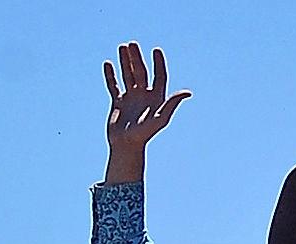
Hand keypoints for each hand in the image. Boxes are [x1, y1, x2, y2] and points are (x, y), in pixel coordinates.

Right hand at [104, 43, 189, 164]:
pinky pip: (113, 85)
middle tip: (132, 44)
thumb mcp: (161, 118)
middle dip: (137, 58)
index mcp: (156, 99)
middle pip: (142, 72)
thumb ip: (172, 103)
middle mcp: (144, 97)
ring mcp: (131, 99)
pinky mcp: (118, 103)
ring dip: (125, 62)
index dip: (159, 64)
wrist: (126, 146)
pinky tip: (108, 64)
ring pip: (128, 75)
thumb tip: (188, 92)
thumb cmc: (145, 135)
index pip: (159, 77)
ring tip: (122, 47)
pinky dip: (110, 75)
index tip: (156, 50)